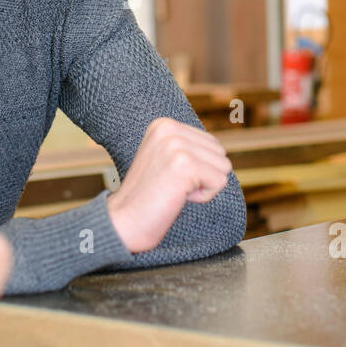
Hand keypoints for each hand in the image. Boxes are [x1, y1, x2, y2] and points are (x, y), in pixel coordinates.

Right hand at [107, 117, 231, 252]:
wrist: (122, 221)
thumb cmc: (146, 197)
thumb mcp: (164, 158)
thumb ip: (188, 146)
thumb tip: (218, 148)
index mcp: (164, 124)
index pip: (211, 143)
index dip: (197, 168)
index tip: (168, 177)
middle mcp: (169, 129)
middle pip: (220, 153)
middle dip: (203, 176)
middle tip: (171, 185)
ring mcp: (176, 145)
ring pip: (223, 167)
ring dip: (203, 186)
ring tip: (174, 190)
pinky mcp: (185, 164)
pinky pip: (219, 182)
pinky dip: (204, 197)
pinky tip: (177, 196)